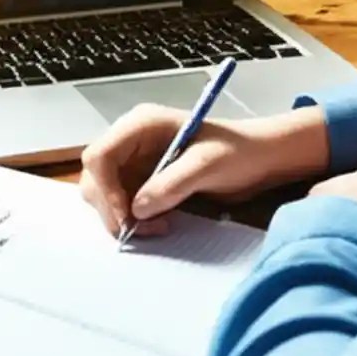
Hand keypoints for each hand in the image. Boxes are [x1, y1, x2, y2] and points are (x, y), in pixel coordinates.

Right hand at [79, 104, 329, 236]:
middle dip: (112, 208)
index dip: (104, 189)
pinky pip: (121, 203)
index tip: (126, 217)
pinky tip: (158, 223)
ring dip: (121, 216)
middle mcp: (130, 141)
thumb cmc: (239, 152)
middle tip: (142, 230)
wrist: (261, 158)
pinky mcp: (141, 180)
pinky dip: (132, 219)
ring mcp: (134, 161)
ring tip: (156, 227)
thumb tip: (137, 209)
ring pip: (103, 194)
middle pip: (95, 177)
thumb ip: (171, 184)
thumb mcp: (208, 166)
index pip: (99, 155)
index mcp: (141, 124)